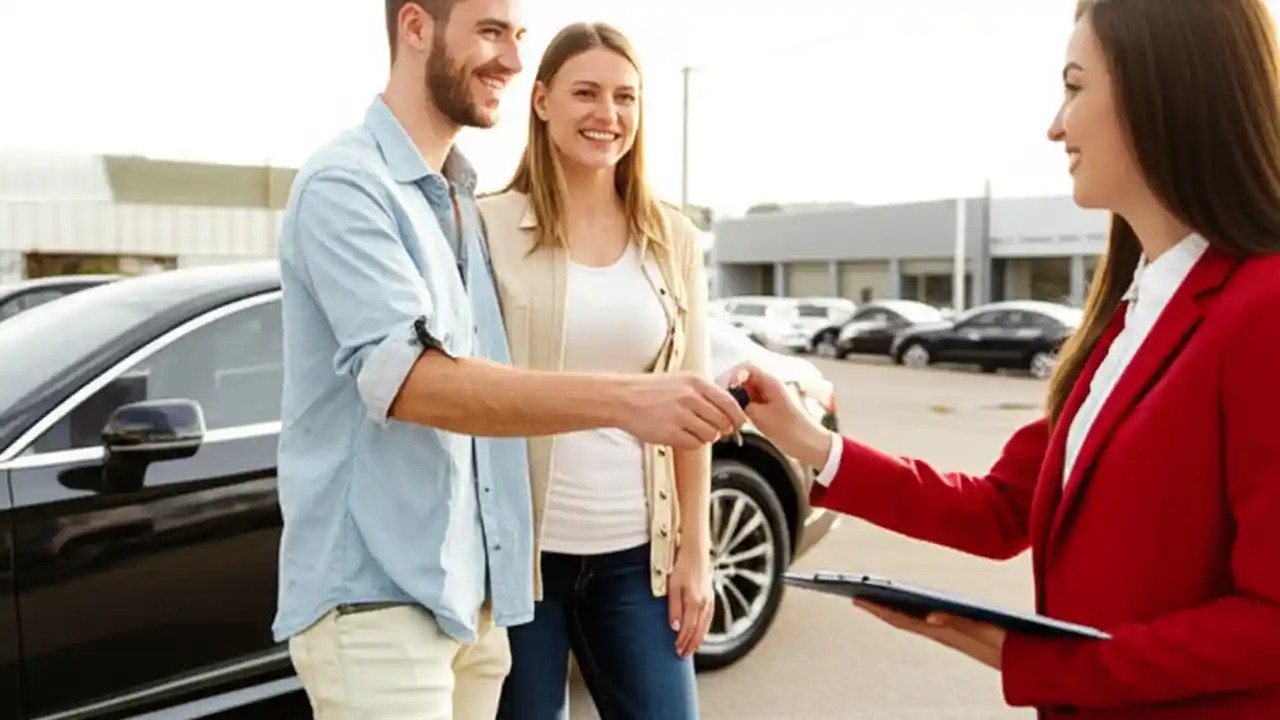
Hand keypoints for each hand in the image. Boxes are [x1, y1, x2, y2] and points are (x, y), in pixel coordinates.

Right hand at [620, 372, 747, 449]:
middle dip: (721, 429)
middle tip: (713, 429)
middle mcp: (691, 397)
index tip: (737, 423)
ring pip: (710, 434)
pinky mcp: (671, 432)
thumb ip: (703, 392)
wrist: (623, 399)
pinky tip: (681, 435)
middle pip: (722, 421)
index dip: (737, 417)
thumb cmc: (649, 391)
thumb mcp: (680, 381)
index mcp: (696, 382)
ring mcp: (681, 415)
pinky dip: (691, 443)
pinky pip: (695, 444)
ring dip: (705, 436)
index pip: (729, 403)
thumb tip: (726, 409)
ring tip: (691, 430)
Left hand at [668, 541, 714, 657]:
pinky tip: (700, 632)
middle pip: (698, 631)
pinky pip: (708, 619)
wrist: (696, 551)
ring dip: (697, 640)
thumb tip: (675, 627)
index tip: (676, 651)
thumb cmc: (681, 566)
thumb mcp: (673, 586)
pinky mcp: (710, 597)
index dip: (682, 642)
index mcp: (694, 603)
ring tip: (691, 649)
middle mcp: (704, 604)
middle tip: (682, 655)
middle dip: (690, 645)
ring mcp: (709, 601)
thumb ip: (674, 608)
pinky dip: (704, 629)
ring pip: (704, 627)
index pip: (688, 630)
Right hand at [720, 363, 832, 467]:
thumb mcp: (761, 417)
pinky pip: (752, 401)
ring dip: (738, 400)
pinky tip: (741, 419)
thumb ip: (742, 404)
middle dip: (733, 389)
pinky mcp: (770, 407)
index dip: (733, 375)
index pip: (746, 367)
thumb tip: (729, 401)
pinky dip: (744, 408)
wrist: (810, 445)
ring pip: (747, 390)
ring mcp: (770, 396)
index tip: (726, 390)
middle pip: (745, 378)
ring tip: (733, 413)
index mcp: (772, 383)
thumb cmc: (791, 432)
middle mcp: (771, 386)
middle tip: (725, 404)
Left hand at [854, 600, 1005, 669]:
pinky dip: (909, 612)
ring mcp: (945, 634)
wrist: (1024, 661)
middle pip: (901, 619)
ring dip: (892, 609)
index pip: (901, 619)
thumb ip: (956, 622)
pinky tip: (906, 606)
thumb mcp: (982, 630)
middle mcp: (939, 633)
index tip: (857, 599)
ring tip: (875, 597)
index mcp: (942, 632)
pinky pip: (923, 621)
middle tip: (856, 595)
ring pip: (911, 621)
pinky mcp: (954, 633)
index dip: (878, 609)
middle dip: (878, 607)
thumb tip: (930, 615)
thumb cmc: (1004, 644)